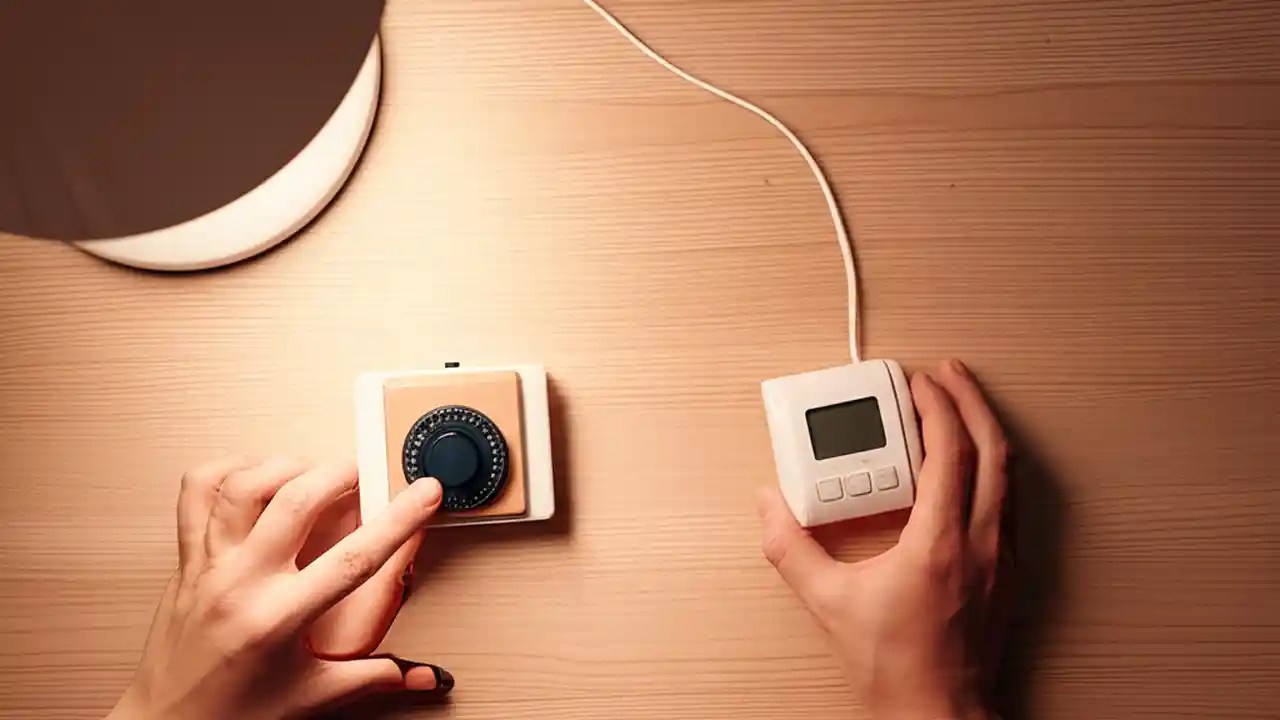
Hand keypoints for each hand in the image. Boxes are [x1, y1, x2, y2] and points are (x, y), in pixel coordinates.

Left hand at [108, 457, 449, 719]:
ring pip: (242, 486)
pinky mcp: (186, 559)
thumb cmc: (230, 715)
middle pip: (296, 501)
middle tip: (364, 473)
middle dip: (340, 474)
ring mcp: (208, 566)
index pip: (355, 558)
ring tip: (310, 471)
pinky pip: (196, 492)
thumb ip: (373, 676)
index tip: (424, 493)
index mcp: (279, 620)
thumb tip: (423, 676)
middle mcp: (241, 584)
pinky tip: (254, 476)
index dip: (399, 519)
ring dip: (284, 466)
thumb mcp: (312, 696)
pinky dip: (227, 470)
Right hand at [757, 360, 1012, 719]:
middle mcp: (980, 544)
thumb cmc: (897, 668)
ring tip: (962, 408)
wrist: (939, 714)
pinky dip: (993, 467)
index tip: (918, 384)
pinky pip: (1009, 502)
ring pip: (1010, 475)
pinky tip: (972, 467)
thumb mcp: (829, 604)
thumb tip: (770, 507)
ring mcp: (1001, 559)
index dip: (937, 408)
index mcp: (940, 544)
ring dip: (987, 432)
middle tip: (949, 375)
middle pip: (994, 450)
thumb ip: (791, 549)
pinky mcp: (1007, 574)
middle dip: (971, 402)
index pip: (950, 454)